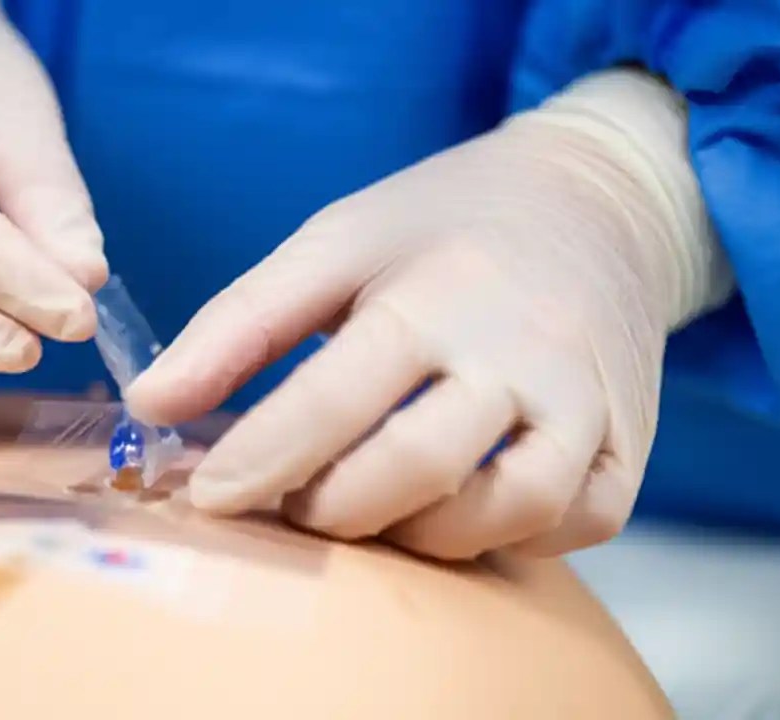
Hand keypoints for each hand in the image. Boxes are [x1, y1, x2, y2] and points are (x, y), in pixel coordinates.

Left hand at [129, 71, 730, 558]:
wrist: (593, 203)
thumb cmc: (442, 227)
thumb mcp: (336, 242)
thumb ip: (241, 323)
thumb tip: (148, 401)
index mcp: (440, 290)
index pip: (336, 396)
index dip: (262, 459)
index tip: (207, 498)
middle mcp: (525, 349)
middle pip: (417, 465)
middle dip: (332, 506)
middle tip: (292, 501)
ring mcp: (589, 403)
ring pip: (503, 510)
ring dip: (418, 531)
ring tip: (370, 502)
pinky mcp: (630, 446)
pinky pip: (573, 525)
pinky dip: (506, 536)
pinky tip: (456, 504)